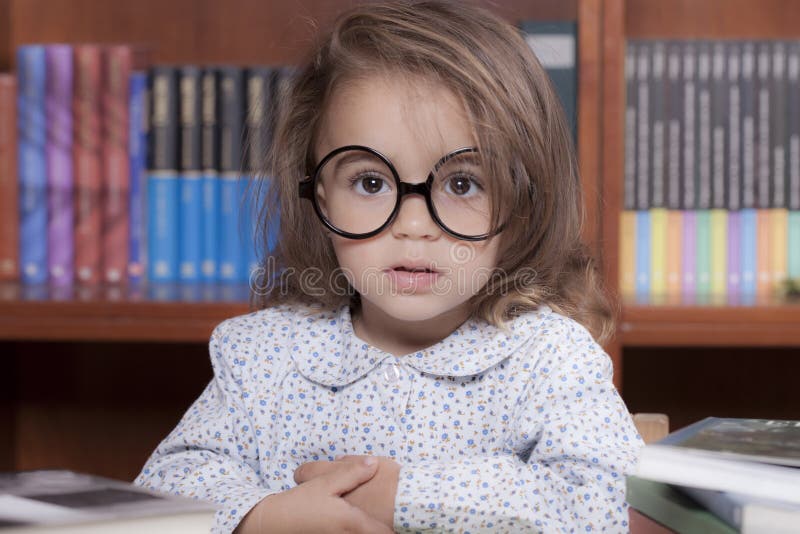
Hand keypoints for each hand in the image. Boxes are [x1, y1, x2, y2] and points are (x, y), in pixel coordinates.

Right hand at [235, 457, 391, 533]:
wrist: (272, 524)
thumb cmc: (299, 505)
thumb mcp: (325, 484)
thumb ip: (351, 473)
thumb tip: (374, 463)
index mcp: (352, 523)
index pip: (385, 532)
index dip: (398, 527)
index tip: (406, 520)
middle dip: (388, 526)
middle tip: (397, 517)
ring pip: (366, 532)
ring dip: (374, 526)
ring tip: (385, 519)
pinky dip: (359, 527)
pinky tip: (359, 520)